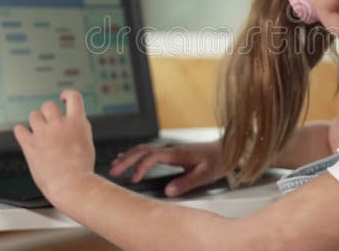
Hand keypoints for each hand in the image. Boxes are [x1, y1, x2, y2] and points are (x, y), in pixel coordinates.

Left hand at [13, 89, 95, 202]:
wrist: (71, 185)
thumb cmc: (81, 168)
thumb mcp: (88, 142)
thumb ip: (80, 127)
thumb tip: (73, 118)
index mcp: (77, 122)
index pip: (73, 96)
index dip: (67, 95)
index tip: (64, 99)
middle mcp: (59, 124)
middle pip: (48, 105)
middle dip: (49, 112)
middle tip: (50, 122)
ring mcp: (43, 134)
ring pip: (33, 115)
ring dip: (37, 121)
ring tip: (40, 132)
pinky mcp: (29, 145)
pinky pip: (19, 129)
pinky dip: (22, 131)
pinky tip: (26, 136)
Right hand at [109, 141, 224, 196]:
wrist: (225, 149)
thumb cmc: (217, 160)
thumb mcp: (206, 174)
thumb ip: (187, 182)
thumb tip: (168, 191)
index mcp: (178, 153)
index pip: (153, 156)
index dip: (141, 167)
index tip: (133, 179)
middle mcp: (171, 148)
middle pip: (143, 150)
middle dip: (127, 160)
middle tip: (113, 172)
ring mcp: (169, 148)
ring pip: (143, 148)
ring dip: (128, 156)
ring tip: (114, 166)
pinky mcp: (169, 151)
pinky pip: (148, 150)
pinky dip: (135, 154)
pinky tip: (127, 158)